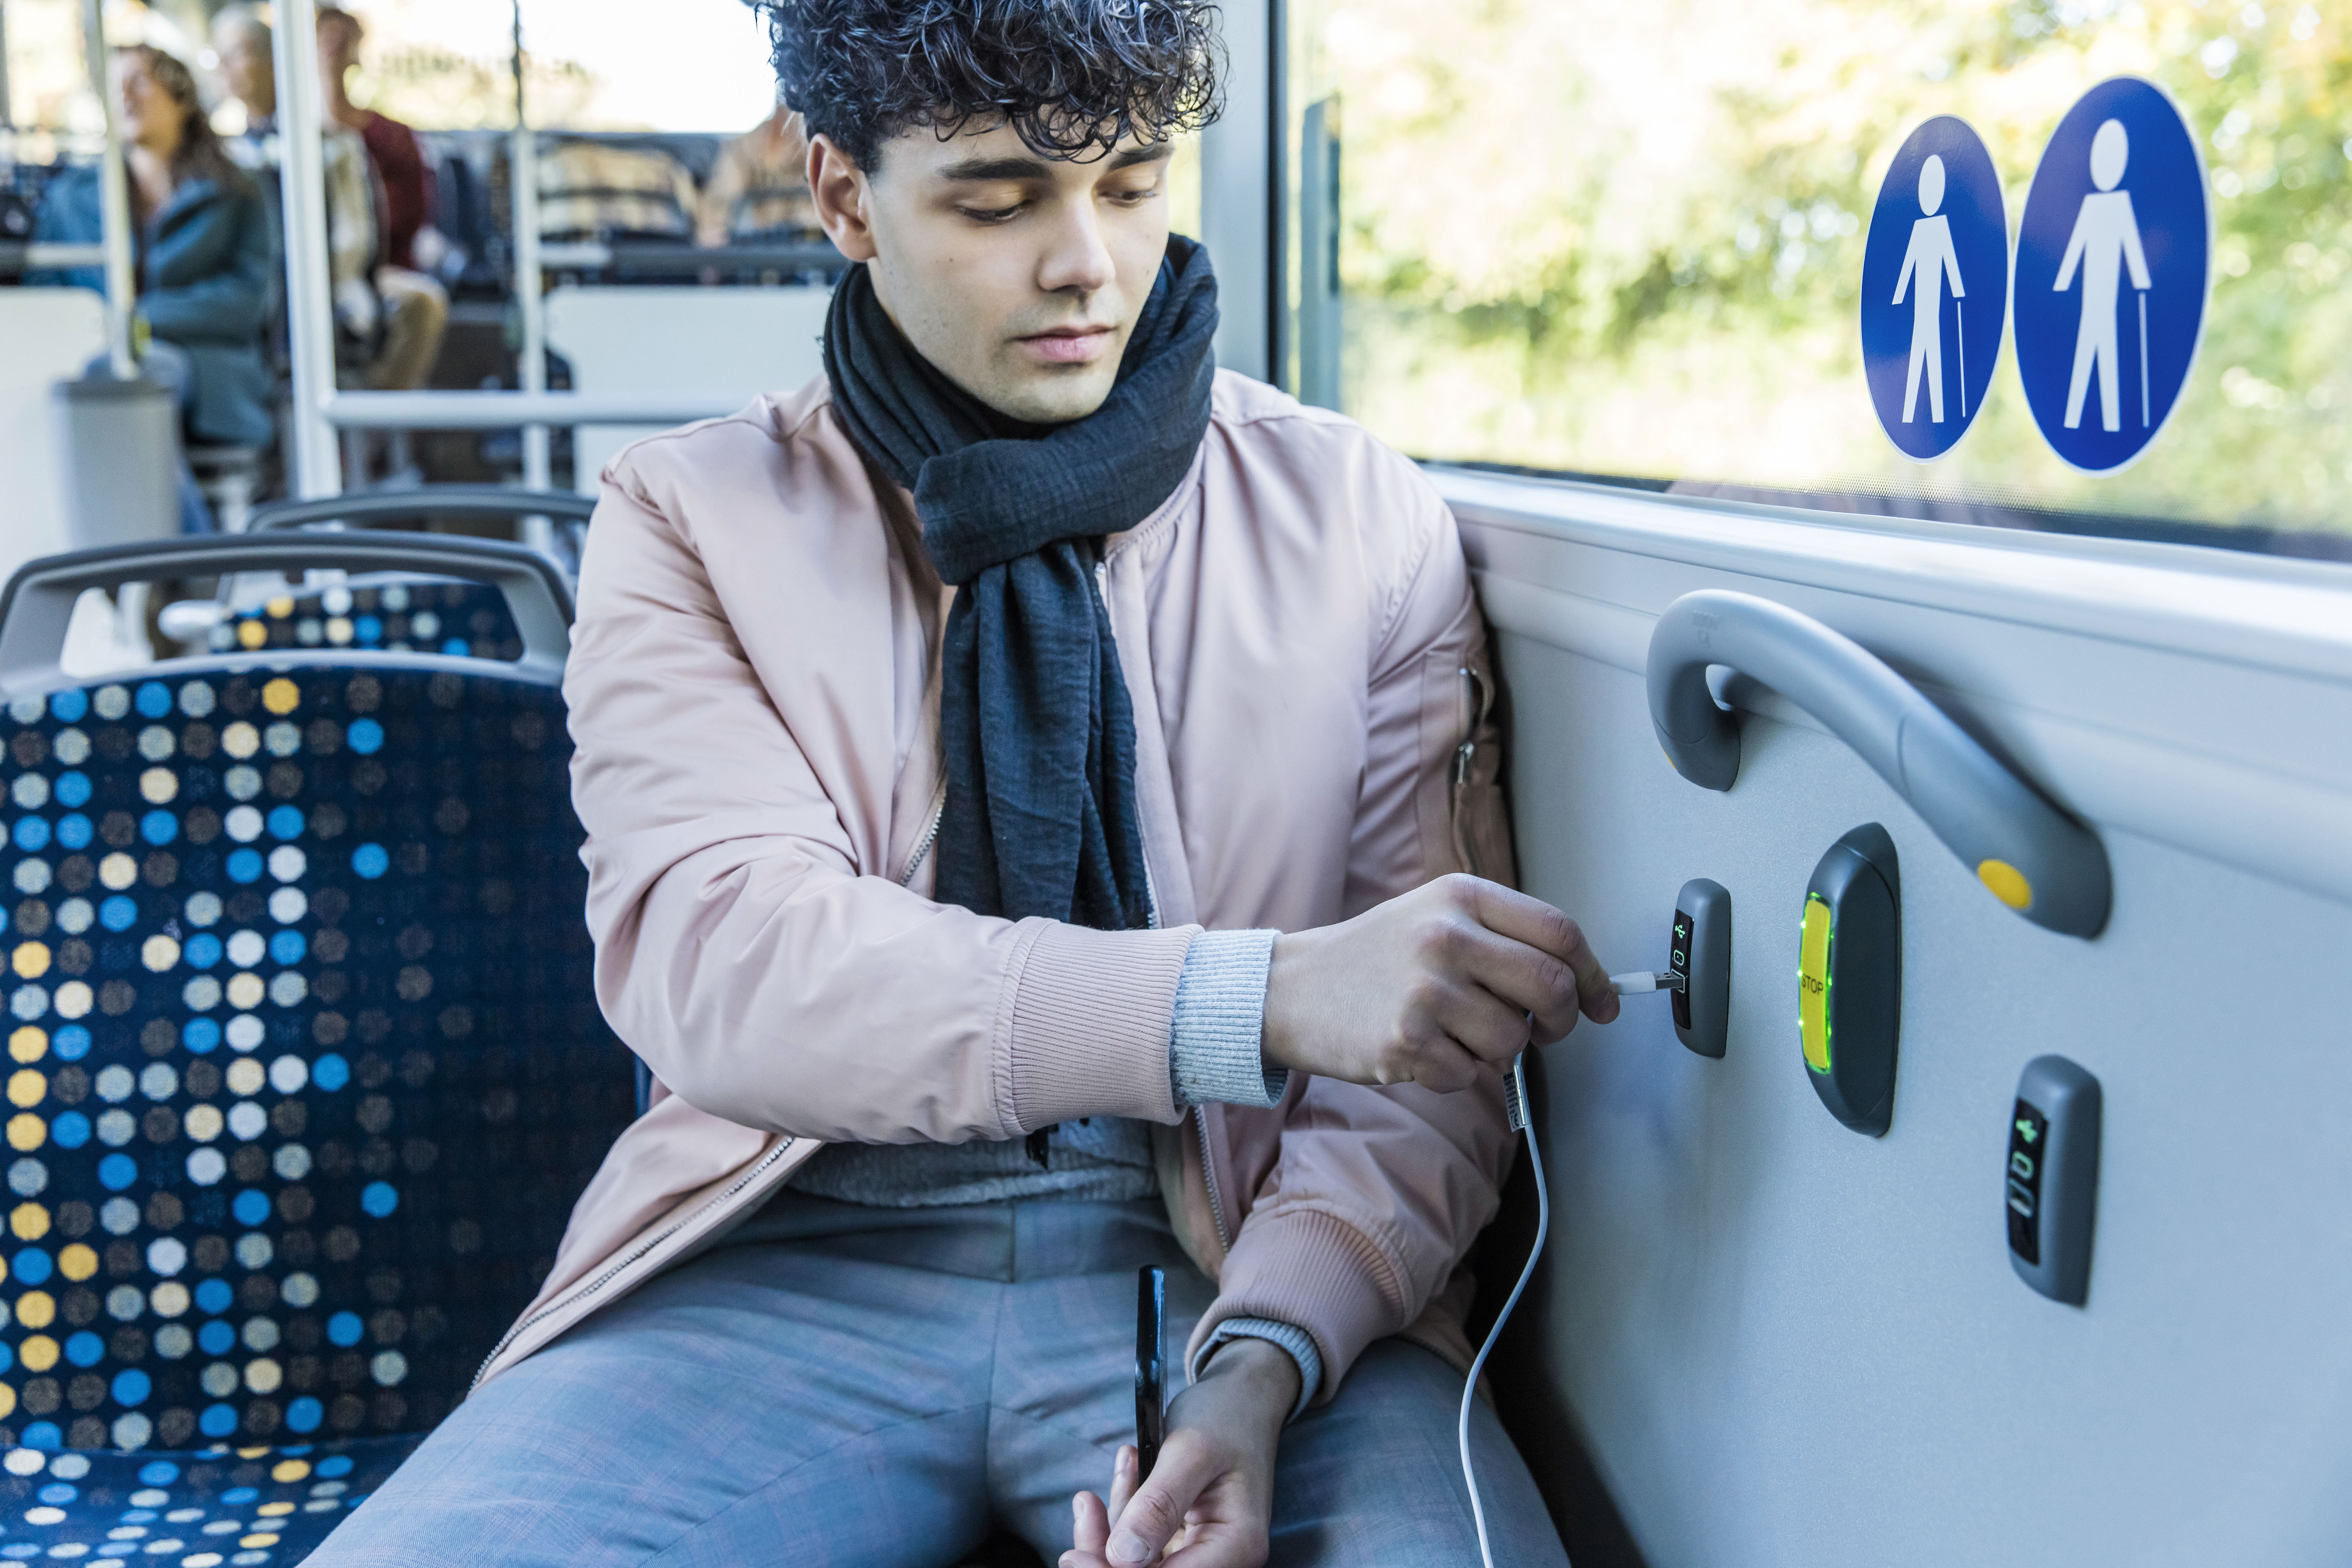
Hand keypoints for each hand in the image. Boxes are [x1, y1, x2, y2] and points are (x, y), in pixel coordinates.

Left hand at [1062, 1338, 1299, 1567]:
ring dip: (1113, 1523)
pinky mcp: (1182, 1539)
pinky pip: (1139, 1542)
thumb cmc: (1225, 1416)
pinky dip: (1124, 1511)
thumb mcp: (1192, 1450)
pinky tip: (1127, 1470)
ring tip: (1123, 1466)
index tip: (1074, 1556)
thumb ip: (1159, 1503)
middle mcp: (1222, 1558)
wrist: (1241, 1397)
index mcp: (1236, 1546)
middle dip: (1107, 1549)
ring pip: (1136, 1562)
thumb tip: (1122, 1557)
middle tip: (1086, 1505)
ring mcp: (1200, 1551)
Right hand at [1261, 873, 1617, 1092]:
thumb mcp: (1436, 916)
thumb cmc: (1376, 958)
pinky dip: (1456, 1073)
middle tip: (1543, 1030)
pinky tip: (1421, 1049)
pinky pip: (1471, 1075)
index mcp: (1461, 896)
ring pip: (1513, 1040)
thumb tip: (1588, 989)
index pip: (1560, 931)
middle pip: (1551, 986)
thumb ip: (1505, 938)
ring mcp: (1425, 991)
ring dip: (1497, 1050)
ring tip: (1453, 1032)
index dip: (1592, 975)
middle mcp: (1446, 937)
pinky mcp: (1405, 1043)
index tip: (1600, 1003)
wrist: (1292, 989)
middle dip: (1560, 1020)